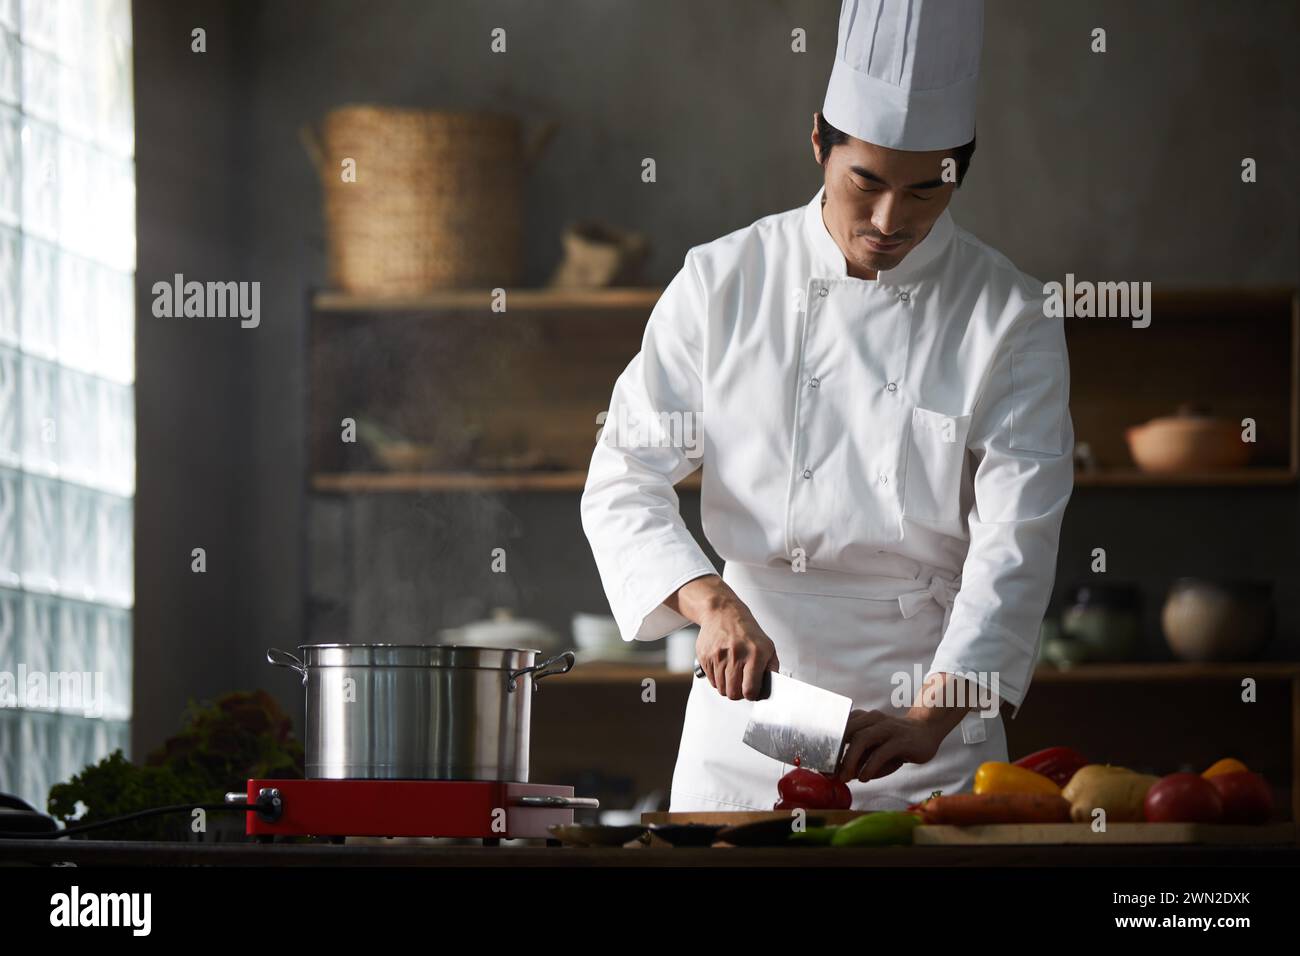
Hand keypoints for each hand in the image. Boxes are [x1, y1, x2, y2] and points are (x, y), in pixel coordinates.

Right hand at [667, 575, 778, 699]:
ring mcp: (718, 656)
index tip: (751, 691)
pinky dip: (717, 678)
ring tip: (732, 673)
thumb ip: (772, 668)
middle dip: (738, 693)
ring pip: (721, 689)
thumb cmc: (746, 630)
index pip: (750, 689)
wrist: (723, 613)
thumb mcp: (767, 646)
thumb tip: (771, 686)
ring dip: (727, 686)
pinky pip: (711, 680)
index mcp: (755, 654)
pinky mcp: (705, 656)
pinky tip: (723, 667)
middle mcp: (736, 655)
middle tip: (741, 684)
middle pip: (733, 693)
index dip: (751, 695)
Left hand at [836, 709, 947, 782]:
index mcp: (863, 718)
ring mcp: (888, 727)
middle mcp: (873, 719)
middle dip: (835, 753)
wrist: (926, 732)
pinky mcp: (902, 739)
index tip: (818, 761)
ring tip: (844, 777)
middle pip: (847, 732)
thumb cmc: (894, 743)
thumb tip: (837, 774)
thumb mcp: (874, 749)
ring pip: (862, 739)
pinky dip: (870, 766)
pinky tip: (864, 778)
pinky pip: (882, 752)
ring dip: (850, 760)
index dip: (827, 743)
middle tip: (829, 773)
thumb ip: (858, 758)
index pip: (839, 726)